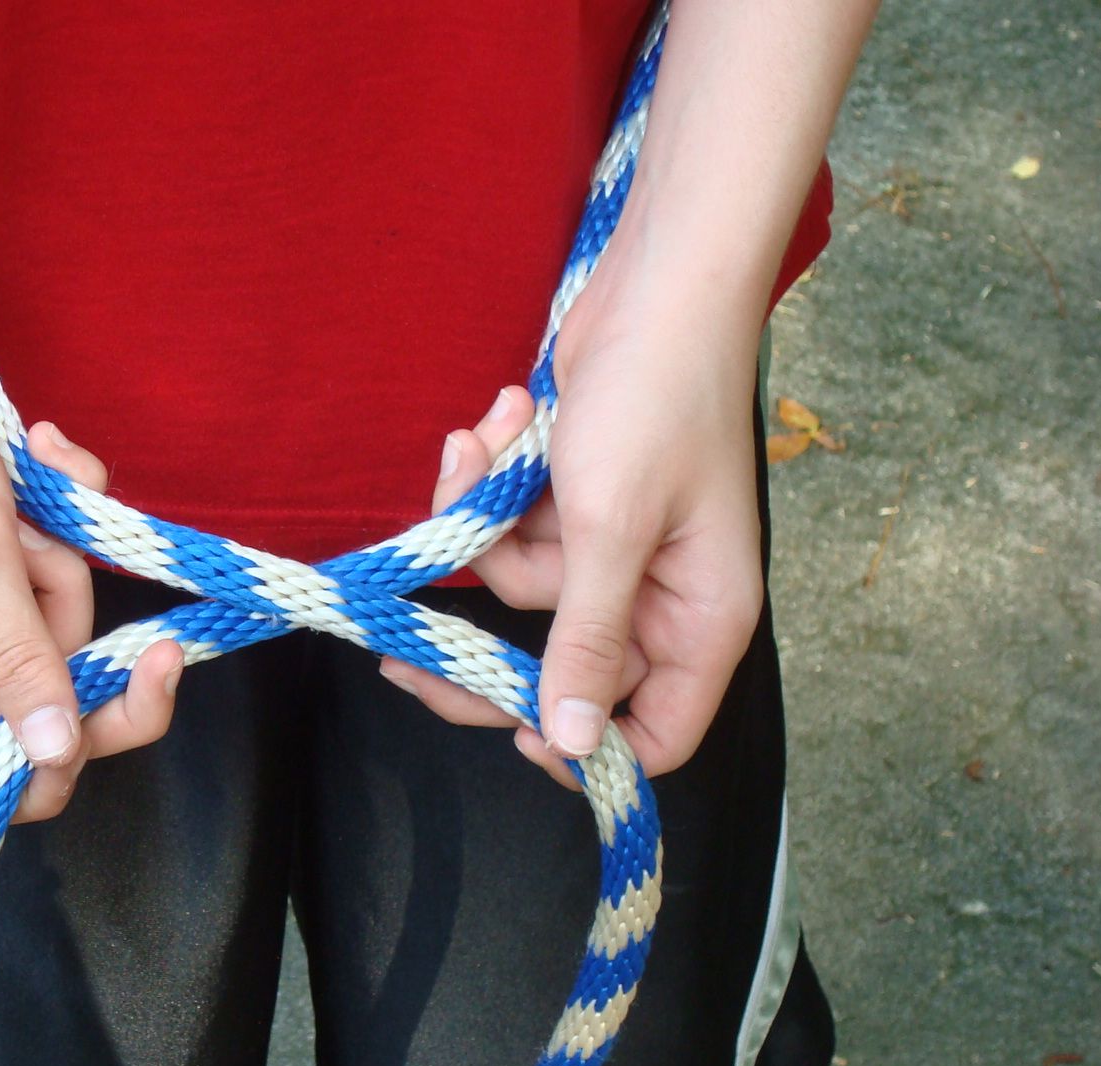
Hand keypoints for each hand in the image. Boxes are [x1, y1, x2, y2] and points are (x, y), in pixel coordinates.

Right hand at [0, 349, 183, 820]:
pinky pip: (43, 567)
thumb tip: (54, 755)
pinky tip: (41, 455)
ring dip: (61, 558)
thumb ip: (23, 660)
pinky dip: (57, 515)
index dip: (41, 773)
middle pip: (35, 706)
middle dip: (77, 641)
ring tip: (29, 491)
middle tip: (129, 617)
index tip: (106, 712)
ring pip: (53, 626)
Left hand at [379, 313, 762, 788]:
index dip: (587, 749)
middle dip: (481, 647)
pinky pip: (510, 528)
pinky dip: (490, 482)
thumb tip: (573, 745)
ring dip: (482, 521)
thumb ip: (585, 638)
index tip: (508, 734)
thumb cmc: (656, 399)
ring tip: (484, 445)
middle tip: (400, 660)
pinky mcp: (572, 503)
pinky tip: (497, 421)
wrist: (652, 282)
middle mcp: (661, 596)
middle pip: (563, 671)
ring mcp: (613, 548)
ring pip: (519, 585)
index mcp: (700, 619)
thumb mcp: (612, 528)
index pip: (656, 734)